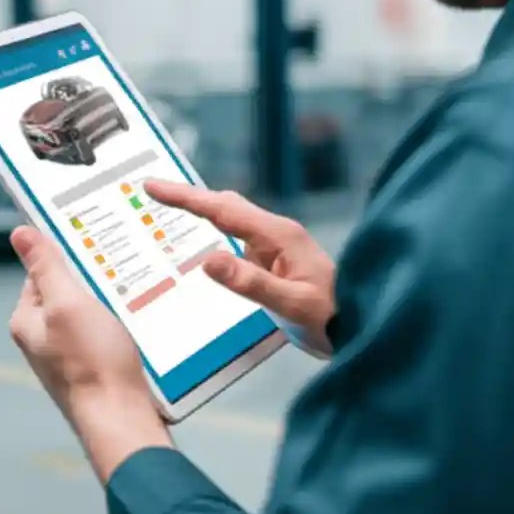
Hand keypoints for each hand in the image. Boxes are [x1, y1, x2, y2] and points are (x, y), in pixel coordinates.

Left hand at [9, 227, 172, 482]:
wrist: (121, 420)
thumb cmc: (92, 363)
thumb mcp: (67, 303)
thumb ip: (45, 267)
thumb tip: (20, 233)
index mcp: (26, 321)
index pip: (41, 270)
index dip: (68, 255)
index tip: (94, 245)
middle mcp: (42, 338)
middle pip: (67, 291)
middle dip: (93, 279)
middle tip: (119, 269)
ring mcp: (67, 354)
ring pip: (89, 312)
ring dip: (110, 301)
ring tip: (133, 294)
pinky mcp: (91, 367)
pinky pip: (104, 333)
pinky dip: (119, 323)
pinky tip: (138, 321)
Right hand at [145, 180, 337, 356]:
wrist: (362, 327)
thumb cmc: (332, 316)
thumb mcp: (290, 303)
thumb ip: (250, 282)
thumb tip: (208, 260)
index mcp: (278, 235)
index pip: (223, 210)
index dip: (186, 197)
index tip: (154, 187)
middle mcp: (275, 234)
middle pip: (224, 206)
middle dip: (188, 197)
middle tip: (152, 191)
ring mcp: (275, 247)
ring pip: (230, 221)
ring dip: (200, 214)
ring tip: (166, 211)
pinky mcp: (274, 261)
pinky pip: (236, 242)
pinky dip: (213, 236)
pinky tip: (200, 250)